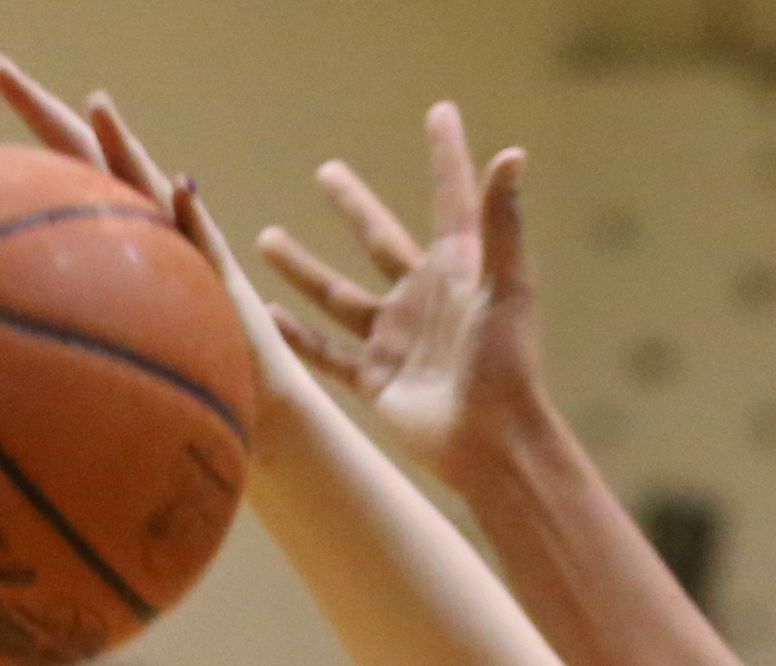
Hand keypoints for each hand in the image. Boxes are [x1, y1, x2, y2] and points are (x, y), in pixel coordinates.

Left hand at [0, 56, 301, 411]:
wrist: (243, 404)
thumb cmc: (165, 388)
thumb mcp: (89, 364)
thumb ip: (48, 342)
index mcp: (104, 245)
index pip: (45, 184)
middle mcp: (138, 232)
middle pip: (84, 160)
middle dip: (42, 113)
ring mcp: (182, 249)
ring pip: (144, 186)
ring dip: (122, 145)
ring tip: (96, 105)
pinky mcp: (221, 278)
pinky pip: (205, 241)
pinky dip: (192, 214)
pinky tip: (182, 188)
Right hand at [253, 104, 540, 481]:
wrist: (493, 444)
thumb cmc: (506, 364)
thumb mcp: (506, 287)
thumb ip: (502, 222)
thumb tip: (512, 153)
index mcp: (459, 272)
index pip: (449, 201)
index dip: (446, 156)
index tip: (441, 111)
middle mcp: (424, 300)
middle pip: (379, 239)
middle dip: (353, 205)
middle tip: (326, 171)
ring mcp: (398, 341)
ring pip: (340, 296)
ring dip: (304, 268)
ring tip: (266, 236)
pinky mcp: (378, 381)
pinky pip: (327, 353)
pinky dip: (297, 336)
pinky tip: (264, 313)